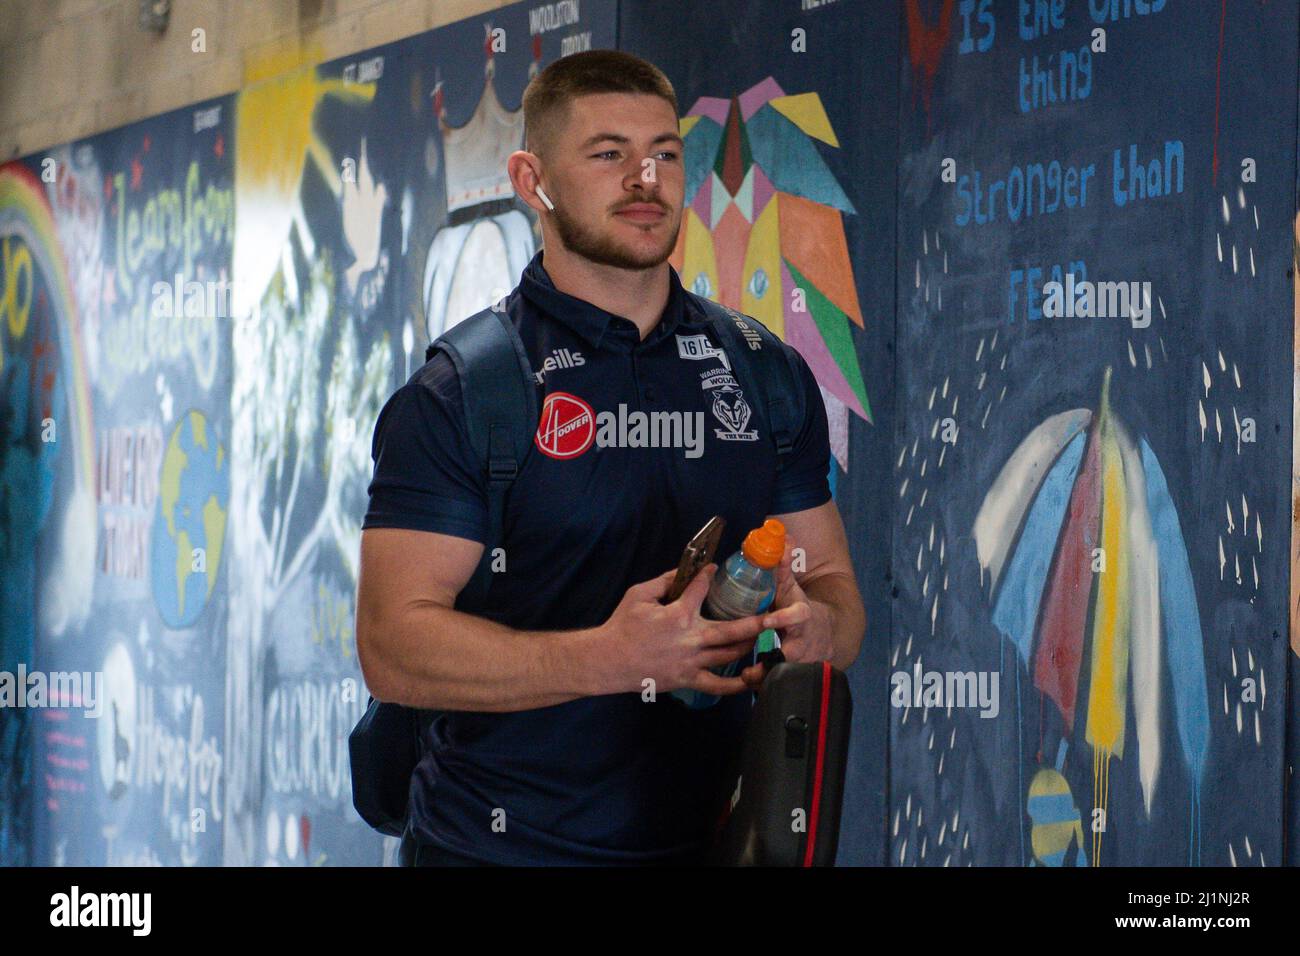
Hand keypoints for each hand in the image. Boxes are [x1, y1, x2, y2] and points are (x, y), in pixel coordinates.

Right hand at [597, 563, 768, 698]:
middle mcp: (691, 638)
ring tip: (770, 639)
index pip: (701, 589)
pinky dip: (737, 685)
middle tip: (781, 615)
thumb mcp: (638, 594)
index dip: (709, 576)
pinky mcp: (688, 679)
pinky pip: (717, 685)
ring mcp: (692, 661)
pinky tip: (753, 679)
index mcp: (678, 614)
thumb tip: (684, 570)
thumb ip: (664, 580)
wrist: (609, 660)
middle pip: (733, 630)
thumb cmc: (622, 626)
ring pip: (730, 655)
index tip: (715, 569)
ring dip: (752, 646)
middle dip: (760, 622)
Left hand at [737, 537, 834, 689]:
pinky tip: (746, 684)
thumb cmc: (801, 610)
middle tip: (754, 664)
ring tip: (748, 678)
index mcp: (801, 618)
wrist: (827, 636)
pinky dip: (763, 686)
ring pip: (783, 674)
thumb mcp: (793, 589)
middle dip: (775, 659)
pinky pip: (775, 685)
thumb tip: (780, 536)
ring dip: (766, 678)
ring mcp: (798, 662)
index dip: (785, 618)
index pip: (798, 616)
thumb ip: (783, 566)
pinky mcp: (791, 676)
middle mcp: (802, 642)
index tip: (769, 620)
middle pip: (792, 653)